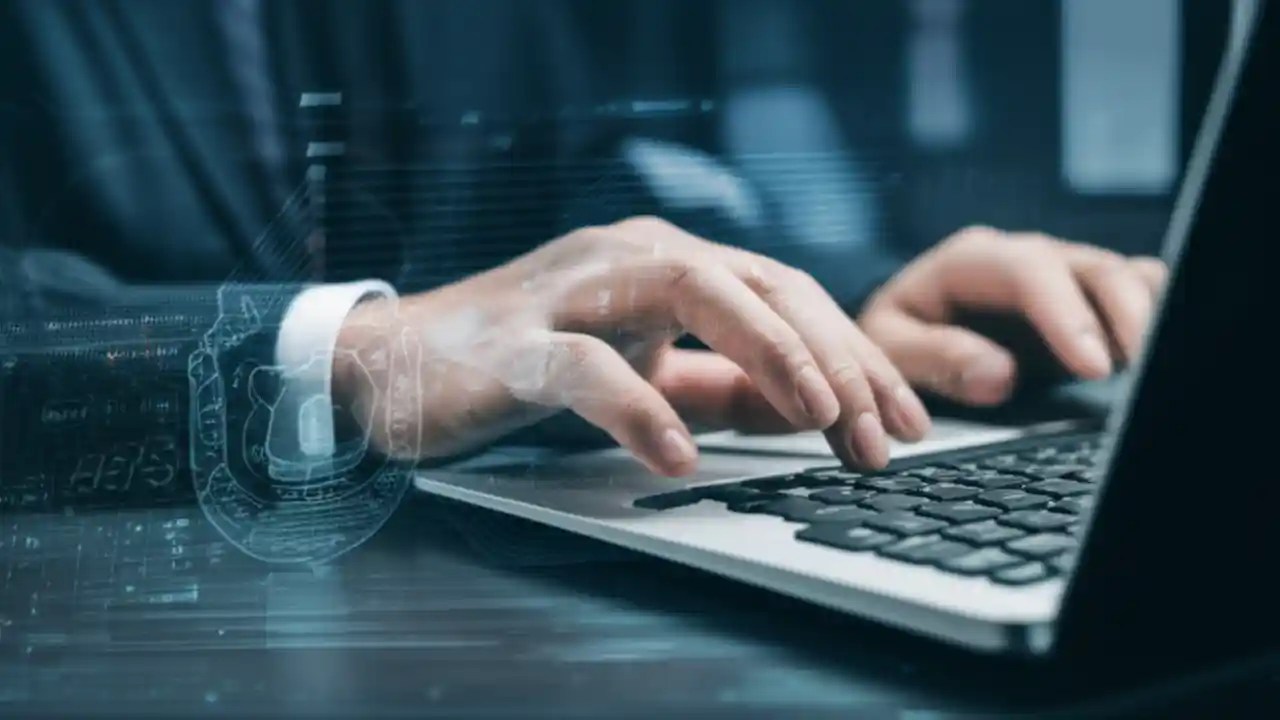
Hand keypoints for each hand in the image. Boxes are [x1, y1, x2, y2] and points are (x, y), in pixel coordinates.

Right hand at [332, 216, 932, 474]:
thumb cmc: (524, 366)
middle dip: (835, 359)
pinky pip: (589, 367)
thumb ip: (720, 385)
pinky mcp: (518, 343)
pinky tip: (681, 457)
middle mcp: (631, 256)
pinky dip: (642, 408)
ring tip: (820, 417)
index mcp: (668, 261)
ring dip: (767, 352)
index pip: (786, 293)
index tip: (906, 422)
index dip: (855, 355)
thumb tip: (806, 411)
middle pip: (760, 285)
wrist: (394, 365)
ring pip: (691, 292)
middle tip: (886, 437)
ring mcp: (573, 290)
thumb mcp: (645, 371)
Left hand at [858, 226, 1167, 405]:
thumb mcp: (888, 346)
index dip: (1067, 316)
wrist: (901, 325)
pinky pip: (1134, 288)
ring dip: (1144, 316)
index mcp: (970, 260)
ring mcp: (1059, 273)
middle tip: (1141, 370)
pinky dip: (1152, 313)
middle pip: (1090, 268)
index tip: (1092, 367)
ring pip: (1121, 276)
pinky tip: (1152, 351)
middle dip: (1124, 315)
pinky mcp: (1083, 297)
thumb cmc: (893, 333)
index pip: (1029, 272)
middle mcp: (1023, 257)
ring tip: (1151, 365)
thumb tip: (999, 375)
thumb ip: (935, 358)